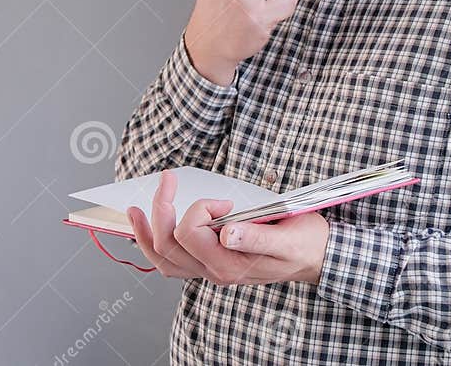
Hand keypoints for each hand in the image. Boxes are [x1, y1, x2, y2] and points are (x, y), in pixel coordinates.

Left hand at [126, 170, 329, 285]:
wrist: (316, 258)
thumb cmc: (305, 244)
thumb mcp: (289, 237)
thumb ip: (258, 236)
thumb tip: (229, 233)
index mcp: (231, 265)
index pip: (191, 235)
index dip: (200, 209)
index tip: (225, 200)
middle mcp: (215, 272)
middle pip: (168, 245)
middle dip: (162, 208)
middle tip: (168, 179)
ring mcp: (210, 270)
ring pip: (163, 258)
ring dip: (146, 231)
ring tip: (135, 209)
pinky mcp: (210, 263)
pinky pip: (171, 262)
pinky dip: (153, 244)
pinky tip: (146, 227)